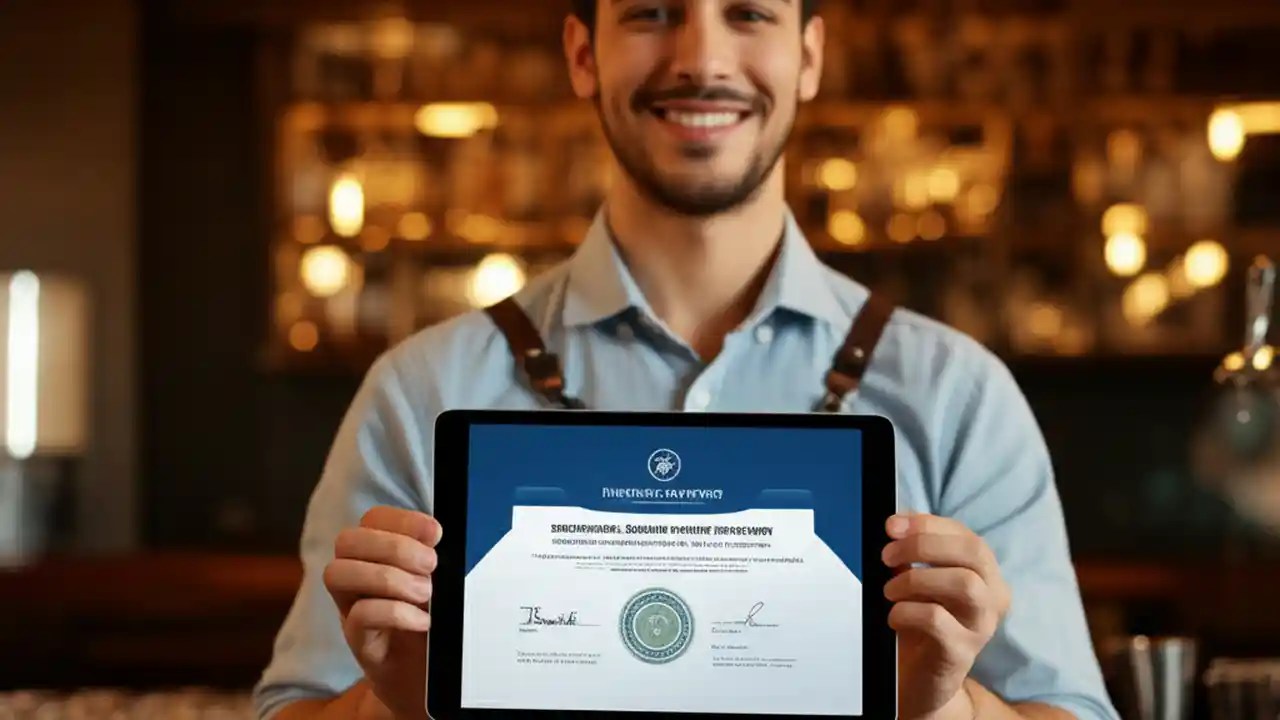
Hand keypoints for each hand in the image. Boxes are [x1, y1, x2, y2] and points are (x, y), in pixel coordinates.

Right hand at [323, 507, 440, 719]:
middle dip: (393, 547)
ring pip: (338, 574)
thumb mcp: (443, 583)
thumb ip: (441, 559)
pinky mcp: (359, 643)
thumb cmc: (437, 621)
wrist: (431, 678)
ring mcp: (352, 610)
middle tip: (432, 566)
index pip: (373, 520)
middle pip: (347, 541)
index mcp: (379, 555)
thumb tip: (453, 536)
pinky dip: (395, 613)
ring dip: (388, 578)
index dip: (402, 520)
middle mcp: (358, 578)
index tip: (436, 533)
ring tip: (426, 594)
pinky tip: (423, 621)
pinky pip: (359, 616)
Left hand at [882, 513, 1010, 719]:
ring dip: (917, 578)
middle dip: (924, 545)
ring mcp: (982, 626)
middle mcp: (993, 597)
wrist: (923, 680)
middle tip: (887, 555)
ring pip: (965, 584)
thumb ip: (913, 553)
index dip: (928, 524)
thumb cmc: (921, 625)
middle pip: (973, 553)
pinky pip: (938, 620)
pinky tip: (894, 617)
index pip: (966, 535)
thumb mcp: (918, 582)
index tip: (891, 525)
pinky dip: (908, 611)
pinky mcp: (963, 652)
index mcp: (985, 574)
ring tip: (890, 590)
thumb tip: (895, 523)